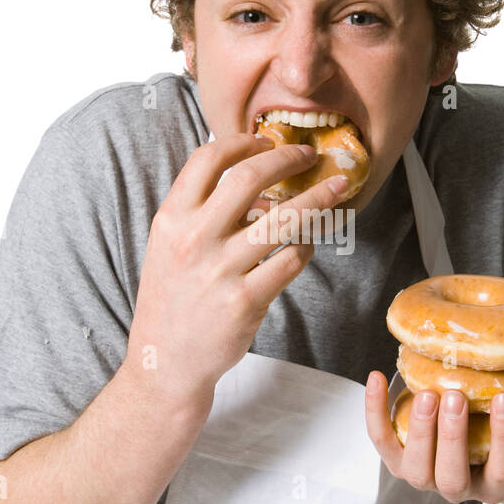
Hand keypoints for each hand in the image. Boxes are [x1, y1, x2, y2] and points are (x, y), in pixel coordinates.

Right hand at [124, 133, 349, 407]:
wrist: (165, 362)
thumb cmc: (172, 300)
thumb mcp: (168, 247)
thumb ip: (201, 212)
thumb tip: (255, 180)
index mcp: (171, 219)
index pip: (207, 159)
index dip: (242, 142)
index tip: (265, 142)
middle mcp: (193, 239)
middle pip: (250, 177)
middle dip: (287, 158)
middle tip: (309, 155)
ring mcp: (220, 271)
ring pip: (283, 219)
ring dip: (318, 198)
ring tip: (338, 187)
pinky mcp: (246, 301)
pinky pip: (291, 261)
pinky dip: (306, 245)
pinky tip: (309, 241)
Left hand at [365, 375, 503, 503]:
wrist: (470, 449)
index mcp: (495, 484)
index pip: (503, 468)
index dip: (503, 437)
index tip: (503, 398)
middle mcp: (457, 489)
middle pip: (452, 476)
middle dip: (453, 437)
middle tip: (456, 396)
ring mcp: (422, 478)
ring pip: (415, 468)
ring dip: (419, 431)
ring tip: (427, 393)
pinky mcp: (395, 459)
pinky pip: (382, 439)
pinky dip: (375, 411)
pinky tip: (377, 377)